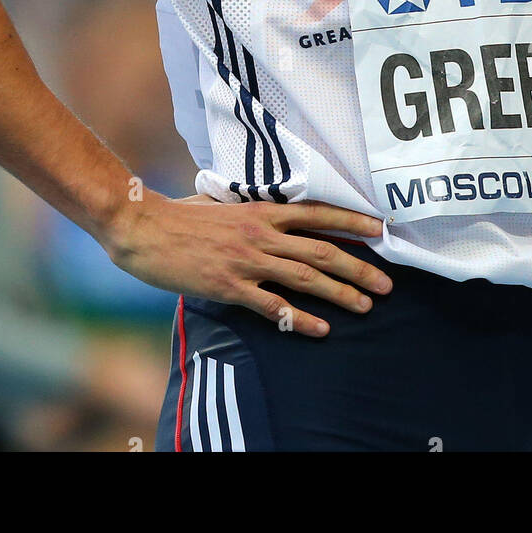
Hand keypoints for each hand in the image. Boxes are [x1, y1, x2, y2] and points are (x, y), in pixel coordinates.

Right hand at [102, 190, 390, 337]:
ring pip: (305, 277)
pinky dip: (299, 318)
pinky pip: (272, 305)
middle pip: (321, 250)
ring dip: (339, 293)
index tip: (381, 231)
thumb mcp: (221, 202)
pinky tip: (320, 329)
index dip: (352, 222)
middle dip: (359, 267)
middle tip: (387, 284)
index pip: (318, 214)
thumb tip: (266, 210)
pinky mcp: (230, 286)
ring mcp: (247, 260)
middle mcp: (261, 233)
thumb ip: (248, 209)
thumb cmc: (180, 215)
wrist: (144, 227)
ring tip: (365, 306)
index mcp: (261, 210)